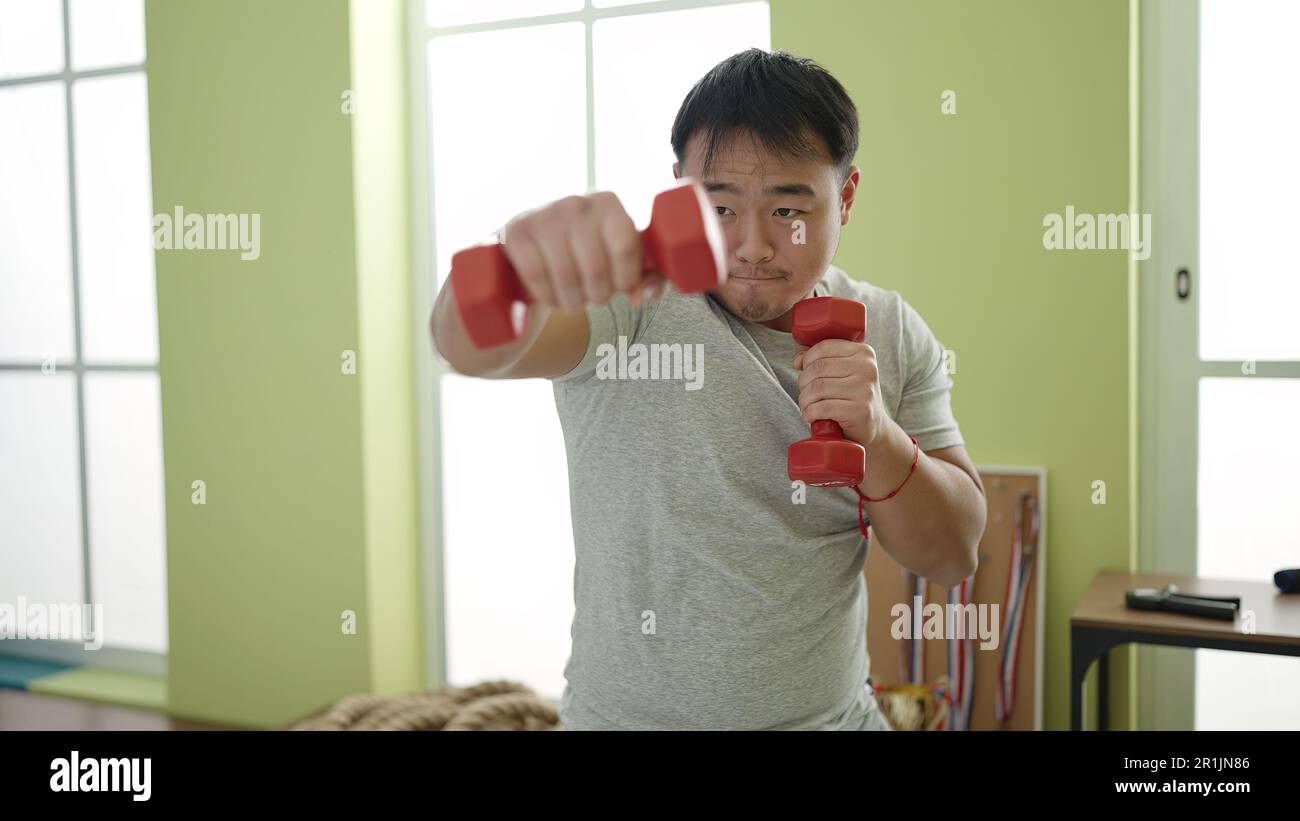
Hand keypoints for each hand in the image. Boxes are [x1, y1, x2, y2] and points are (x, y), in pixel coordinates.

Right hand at [499, 191, 664, 312]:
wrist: (533, 242)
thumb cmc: (586, 252)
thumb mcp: (620, 257)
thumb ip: (647, 276)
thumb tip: (643, 295)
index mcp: (609, 204)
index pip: (625, 248)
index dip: (625, 279)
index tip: (619, 287)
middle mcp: (577, 204)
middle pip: (596, 270)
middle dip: (598, 296)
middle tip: (594, 298)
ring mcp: (544, 216)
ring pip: (567, 278)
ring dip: (572, 302)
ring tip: (573, 301)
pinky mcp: (517, 233)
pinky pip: (537, 277)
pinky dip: (546, 296)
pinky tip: (551, 296)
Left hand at [794, 339, 888, 448]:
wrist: (873, 426)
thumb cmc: (851, 396)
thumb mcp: (841, 371)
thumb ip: (819, 358)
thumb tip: (798, 360)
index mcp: (863, 352)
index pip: (824, 347)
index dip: (807, 360)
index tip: (805, 372)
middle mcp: (867, 368)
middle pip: (818, 367)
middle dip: (803, 382)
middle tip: (806, 394)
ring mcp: (864, 389)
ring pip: (817, 387)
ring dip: (805, 399)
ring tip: (807, 406)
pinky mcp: (859, 411)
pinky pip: (823, 407)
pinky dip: (810, 413)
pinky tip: (812, 416)